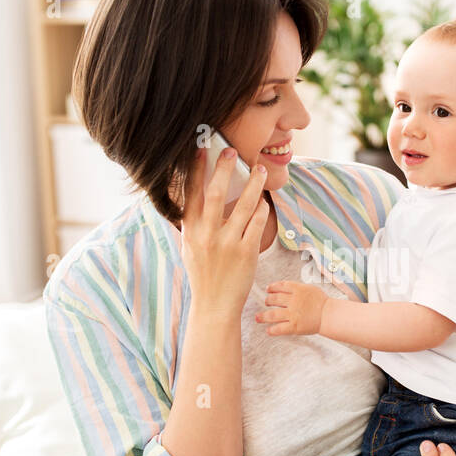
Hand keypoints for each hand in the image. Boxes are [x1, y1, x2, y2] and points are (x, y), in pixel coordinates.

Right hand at [179, 146, 271, 318]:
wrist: (214, 305)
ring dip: (254, 184)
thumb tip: (193, 196)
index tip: (200, 150)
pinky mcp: (247, 253)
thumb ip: (192, 223)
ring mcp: (228, 244)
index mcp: (191, 231)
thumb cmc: (202, 274)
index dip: (195, 169)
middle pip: (217, 194)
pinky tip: (265, 201)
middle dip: (224, 169)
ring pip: (244, 205)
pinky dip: (262, 209)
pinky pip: (258, 223)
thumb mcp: (190, 247)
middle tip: (232, 151)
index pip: (191, 194)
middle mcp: (207, 235)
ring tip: (260, 170)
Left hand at [257, 279, 329, 335]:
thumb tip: (286, 287)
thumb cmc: (322, 302)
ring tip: (258, 318)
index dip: (272, 287)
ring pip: (272, 314)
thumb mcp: (311, 288)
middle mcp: (293, 301)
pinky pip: (279, 329)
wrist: (329, 315)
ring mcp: (292, 314)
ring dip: (263, 317)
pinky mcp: (294, 326)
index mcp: (298, 290)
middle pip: (274, 299)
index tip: (268, 289)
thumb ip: (298, 288)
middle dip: (268, 301)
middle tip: (266, 302)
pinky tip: (268, 331)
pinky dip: (272, 330)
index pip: (280, 286)